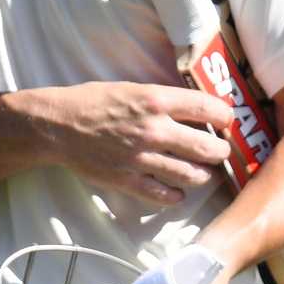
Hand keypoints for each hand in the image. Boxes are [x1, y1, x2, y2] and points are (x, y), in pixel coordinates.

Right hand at [28, 82, 237, 209]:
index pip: (208, 108)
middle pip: (207, 148)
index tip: (226, 121)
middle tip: (219, 151)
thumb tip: (195, 107)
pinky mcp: (129, 180)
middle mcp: (154, 129)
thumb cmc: (93, 102)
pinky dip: (176, 195)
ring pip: (192, 175)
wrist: (58, 126)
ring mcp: (142, 158)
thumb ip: (163, 99)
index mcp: (156, 100)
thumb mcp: (132, 88)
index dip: (225, 117)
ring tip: (202, 172)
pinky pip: (165, 195)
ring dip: (203, 175)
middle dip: (220, 151)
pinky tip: (177, 191)